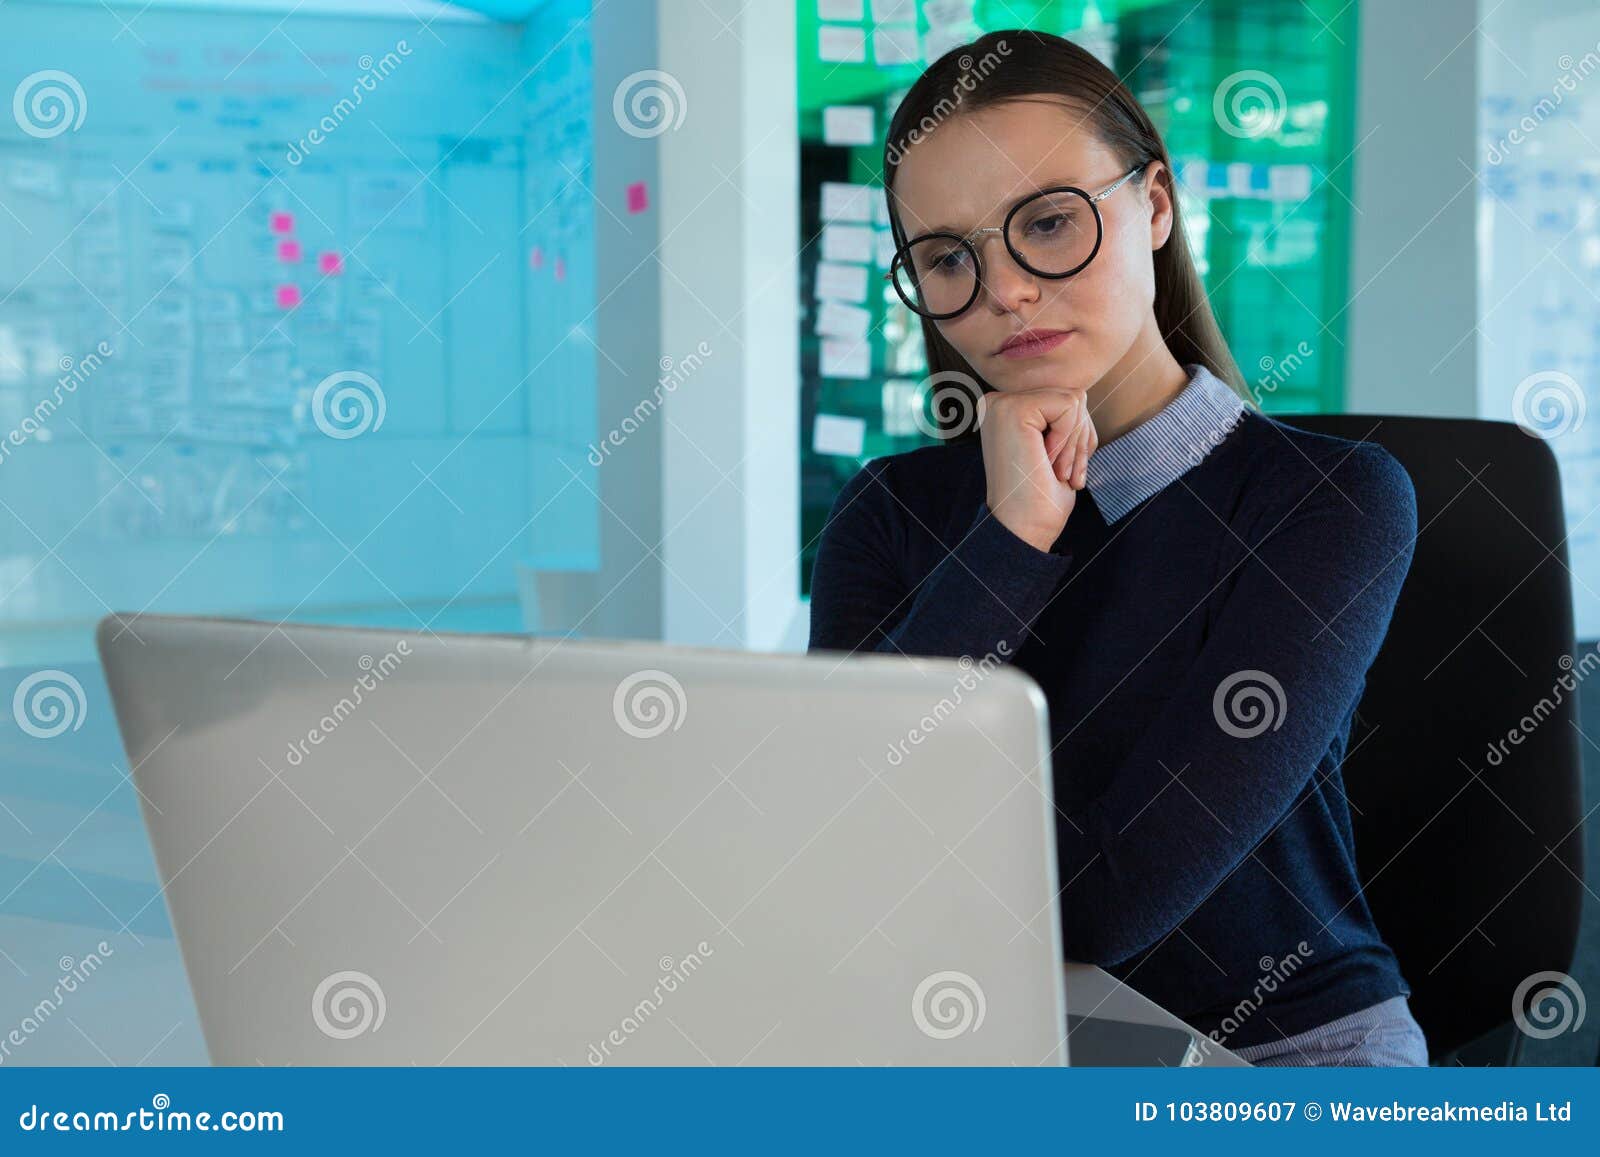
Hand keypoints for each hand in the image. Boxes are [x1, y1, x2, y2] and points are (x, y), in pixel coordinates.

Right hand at [979, 386, 1097, 552]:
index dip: (1076, 436)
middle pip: (1072, 396)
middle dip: (1079, 438)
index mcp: (1004, 410)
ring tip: (1054, 470)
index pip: (1064, 400)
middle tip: (1061, 473)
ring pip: (1074, 400)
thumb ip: (1059, 417)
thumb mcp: (1054, 447)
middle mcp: (997, 402)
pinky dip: (1069, 439)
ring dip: (1075, 442)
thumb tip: (1079, 392)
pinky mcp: (1013, 409)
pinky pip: (1069, 405)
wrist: (1022, 529)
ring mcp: (1002, 403)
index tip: (1062, 471)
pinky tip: (1048, 461)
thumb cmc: (1040, 498)